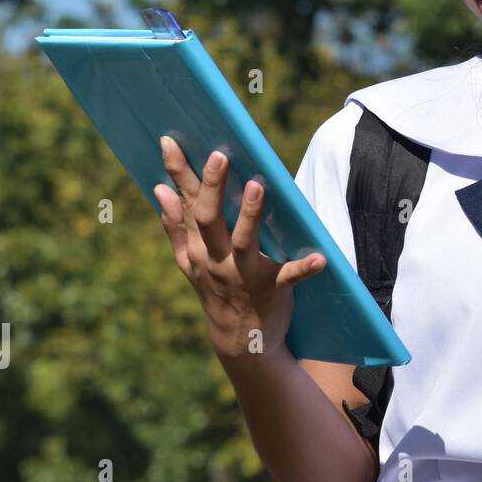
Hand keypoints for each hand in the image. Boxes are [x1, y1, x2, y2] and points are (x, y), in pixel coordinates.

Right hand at [153, 135, 325, 362]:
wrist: (240, 341)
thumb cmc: (217, 291)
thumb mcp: (189, 263)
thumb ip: (175, 227)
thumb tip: (159, 191)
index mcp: (197, 248)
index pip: (185, 203)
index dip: (178, 172)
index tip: (170, 141)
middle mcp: (215, 260)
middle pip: (209, 219)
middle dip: (212, 187)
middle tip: (219, 155)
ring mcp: (243, 274)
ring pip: (244, 241)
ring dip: (250, 215)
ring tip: (257, 186)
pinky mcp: (272, 289)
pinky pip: (289, 277)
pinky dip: (305, 268)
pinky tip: (321, 258)